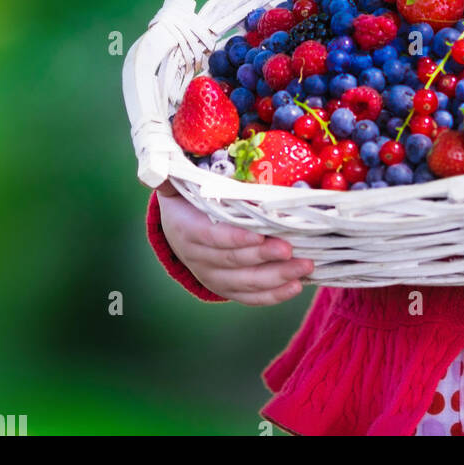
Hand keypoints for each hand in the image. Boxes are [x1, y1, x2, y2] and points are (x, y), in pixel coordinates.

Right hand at [152, 177, 314, 305]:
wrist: (179, 229)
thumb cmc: (188, 200)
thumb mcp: (178, 185)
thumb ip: (172, 175)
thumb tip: (160, 167)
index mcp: (187, 230)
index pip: (210, 237)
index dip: (234, 238)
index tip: (260, 233)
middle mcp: (198, 258)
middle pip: (232, 261)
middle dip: (263, 256)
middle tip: (290, 249)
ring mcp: (212, 276)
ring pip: (244, 282)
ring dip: (276, 277)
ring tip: (304, 267)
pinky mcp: (226, 289)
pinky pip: (249, 297)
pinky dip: (273, 295)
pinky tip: (295, 287)